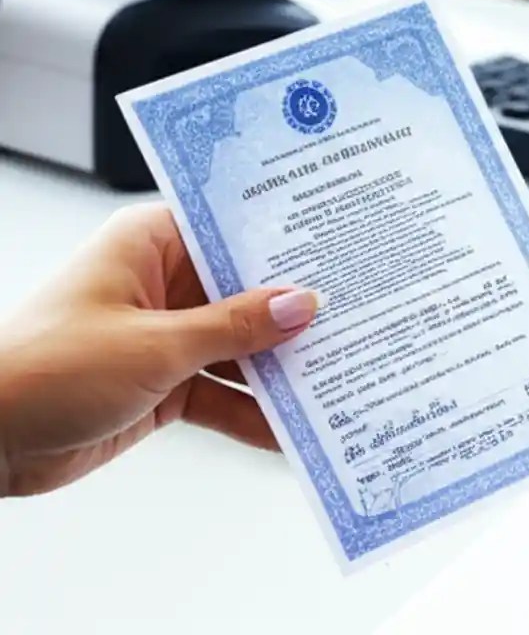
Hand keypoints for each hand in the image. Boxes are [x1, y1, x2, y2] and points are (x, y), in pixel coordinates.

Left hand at [0, 203, 319, 496]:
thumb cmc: (43, 369)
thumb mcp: (154, 344)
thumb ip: (234, 327)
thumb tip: (301, 303)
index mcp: (149, 246)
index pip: (231, 228)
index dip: (284, 238)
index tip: (339, 247)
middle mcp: (160, 284)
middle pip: (246, 292)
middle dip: (295, 312)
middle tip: (358, 318)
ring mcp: (165, 336)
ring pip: (241, 347)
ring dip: (282, 368)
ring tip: (340, 377)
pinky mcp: (164, 385)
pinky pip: (224, 394)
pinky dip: (255, 412)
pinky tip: (295, 427)